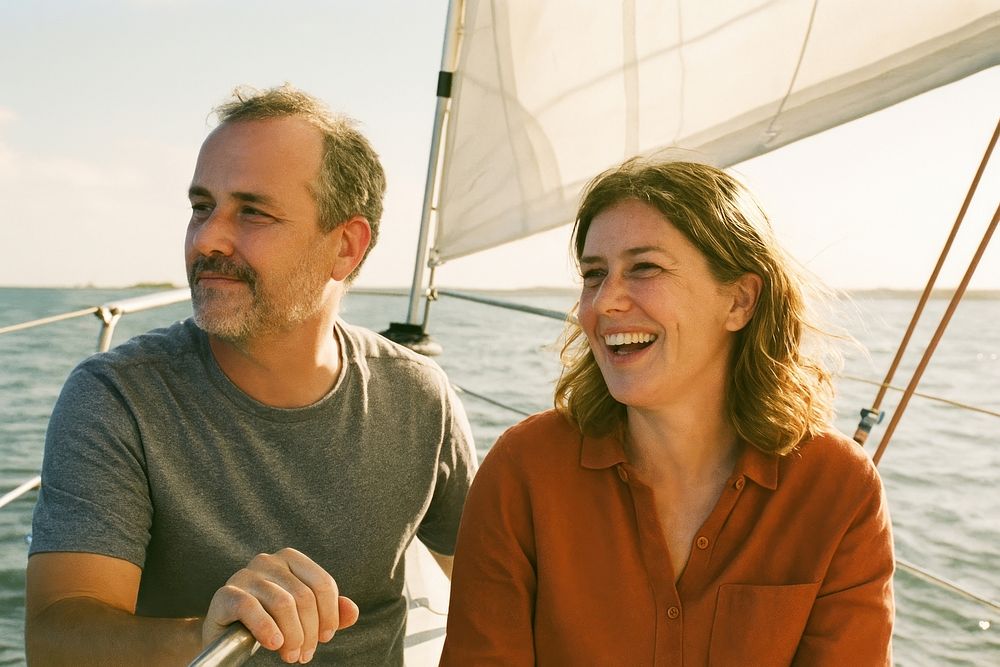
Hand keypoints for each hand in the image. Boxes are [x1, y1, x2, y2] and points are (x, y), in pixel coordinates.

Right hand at [203, 548, 358, 663]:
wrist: (227, 635)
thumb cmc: (270, 622)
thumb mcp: (304, 617)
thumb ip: (330, 613)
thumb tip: (353, 611)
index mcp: (291, 559)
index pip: (322, 584)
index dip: (329, 615)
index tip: (325, 638)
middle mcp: (268, 561)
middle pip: (304, 596)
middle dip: (309, 632)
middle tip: (304, 655)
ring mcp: (245, 574)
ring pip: (282, 603)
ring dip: (292, 636)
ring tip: (291, 655)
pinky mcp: (226, 593)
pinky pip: (251, 608)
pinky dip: (266, 628)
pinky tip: (274, 643)